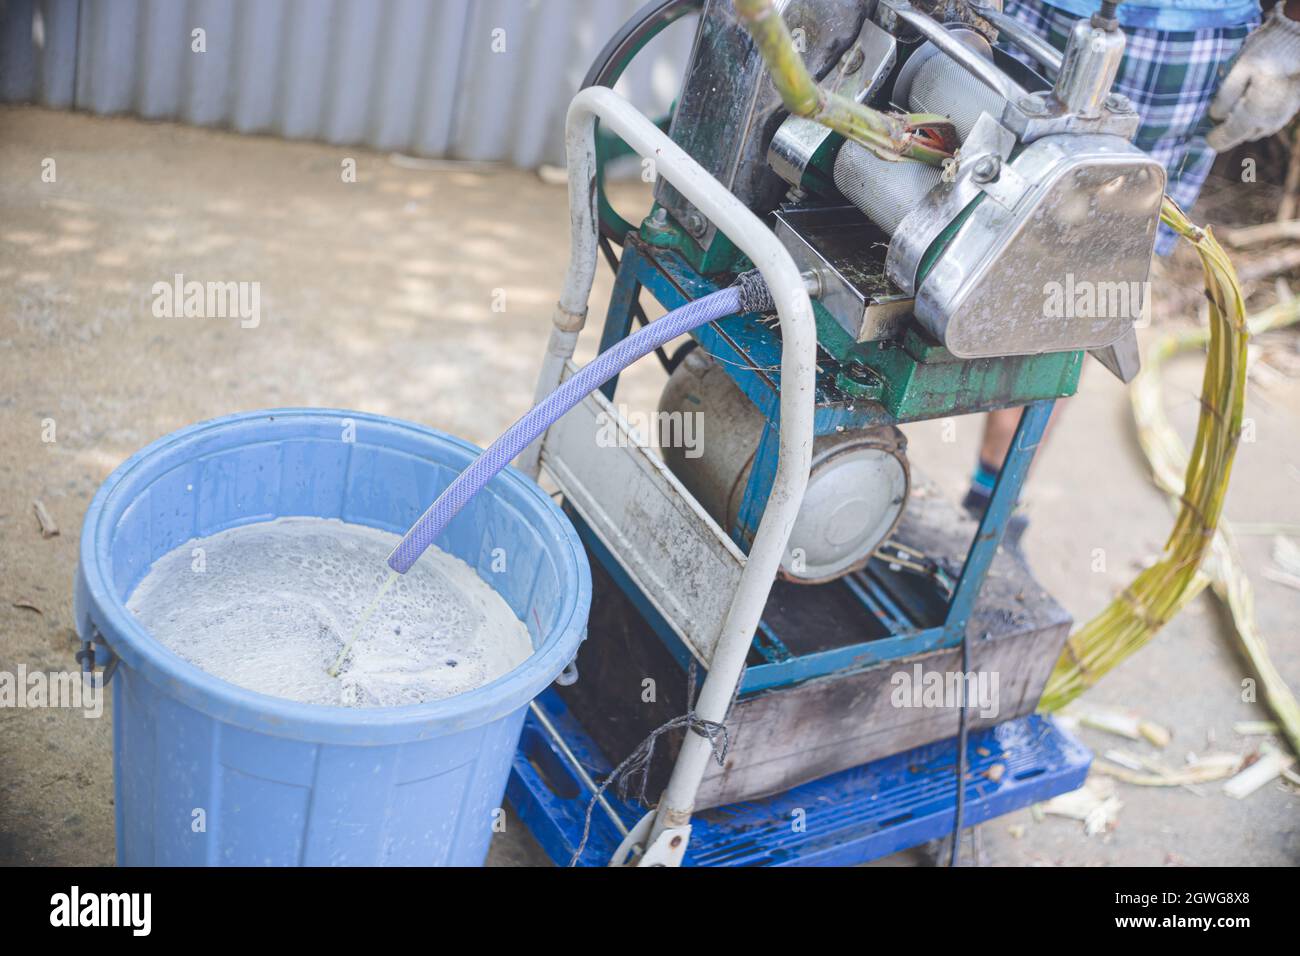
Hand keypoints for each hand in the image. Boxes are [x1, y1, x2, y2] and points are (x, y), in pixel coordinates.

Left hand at [1207, 4, 1299, 151]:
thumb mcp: (1241, 68)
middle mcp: (1269, 122)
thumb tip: (1214, 116)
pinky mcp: (1289, 110)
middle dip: (1226, 130)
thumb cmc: (1271, 50)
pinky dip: (1255, 119)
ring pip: (1253, 132)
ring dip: (1241, 125)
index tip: (1204, 132)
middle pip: (1238, 137)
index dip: (1212, 137)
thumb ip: (1226, 95)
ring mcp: (1281, 117)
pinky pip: (1266, 123)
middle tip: (1216, 115)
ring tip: (1233, 106)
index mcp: (1254, 114)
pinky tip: (1251, 101)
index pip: (1226, 138)